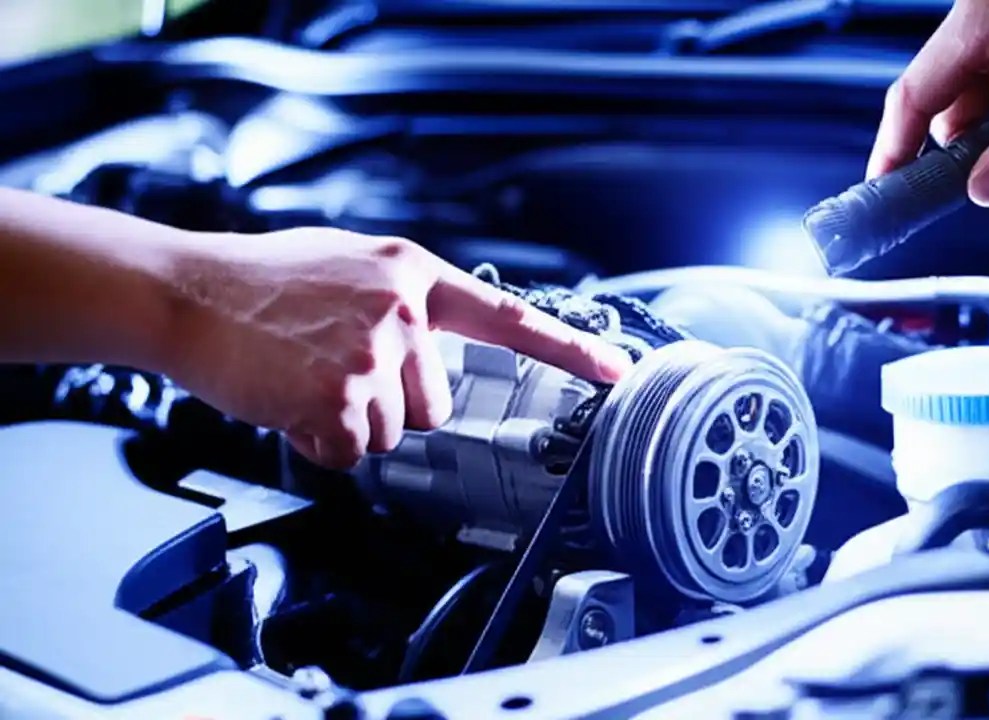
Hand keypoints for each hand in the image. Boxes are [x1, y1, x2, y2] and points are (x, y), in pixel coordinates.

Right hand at [167, 228, 632, 469]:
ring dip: (351, 421)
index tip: (617, 371)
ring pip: (394, 431)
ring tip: (303, 377)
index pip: (507, 315)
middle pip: (436, 402)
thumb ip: (404, 302)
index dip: (568, 349)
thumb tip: (437, 345)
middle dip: (390, 403)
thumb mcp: (347, 266)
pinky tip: (289, 401)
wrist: (185, 293)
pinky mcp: (340, 394)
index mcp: (411, 273)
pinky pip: (352, 451)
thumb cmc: (260, 283)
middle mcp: (402, 309)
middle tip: (332, 368)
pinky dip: (321, 441)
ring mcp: (372, 352)